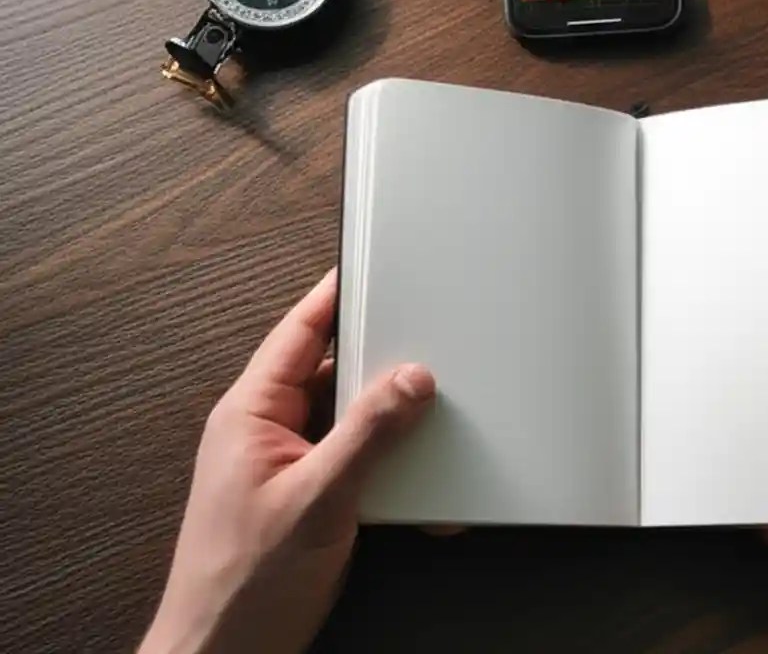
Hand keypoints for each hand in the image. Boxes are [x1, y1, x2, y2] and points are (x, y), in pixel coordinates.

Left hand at [140, 269, 434, 653]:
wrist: (226, 652)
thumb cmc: (242, 584)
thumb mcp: (317, 500)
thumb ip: (368, 435)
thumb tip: (410, 379)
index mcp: (250, 413)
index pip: (299, 333)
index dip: (337, 294)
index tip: (376, 263)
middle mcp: (268, 431)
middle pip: (334, 371)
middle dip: (383, 361)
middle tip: (428, 343)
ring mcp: (289, 464)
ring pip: (351, 417)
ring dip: (391, 421)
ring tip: (431, 421)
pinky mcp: (310, 496)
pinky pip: (357, 459)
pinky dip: (391, 464)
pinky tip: (418, 480)